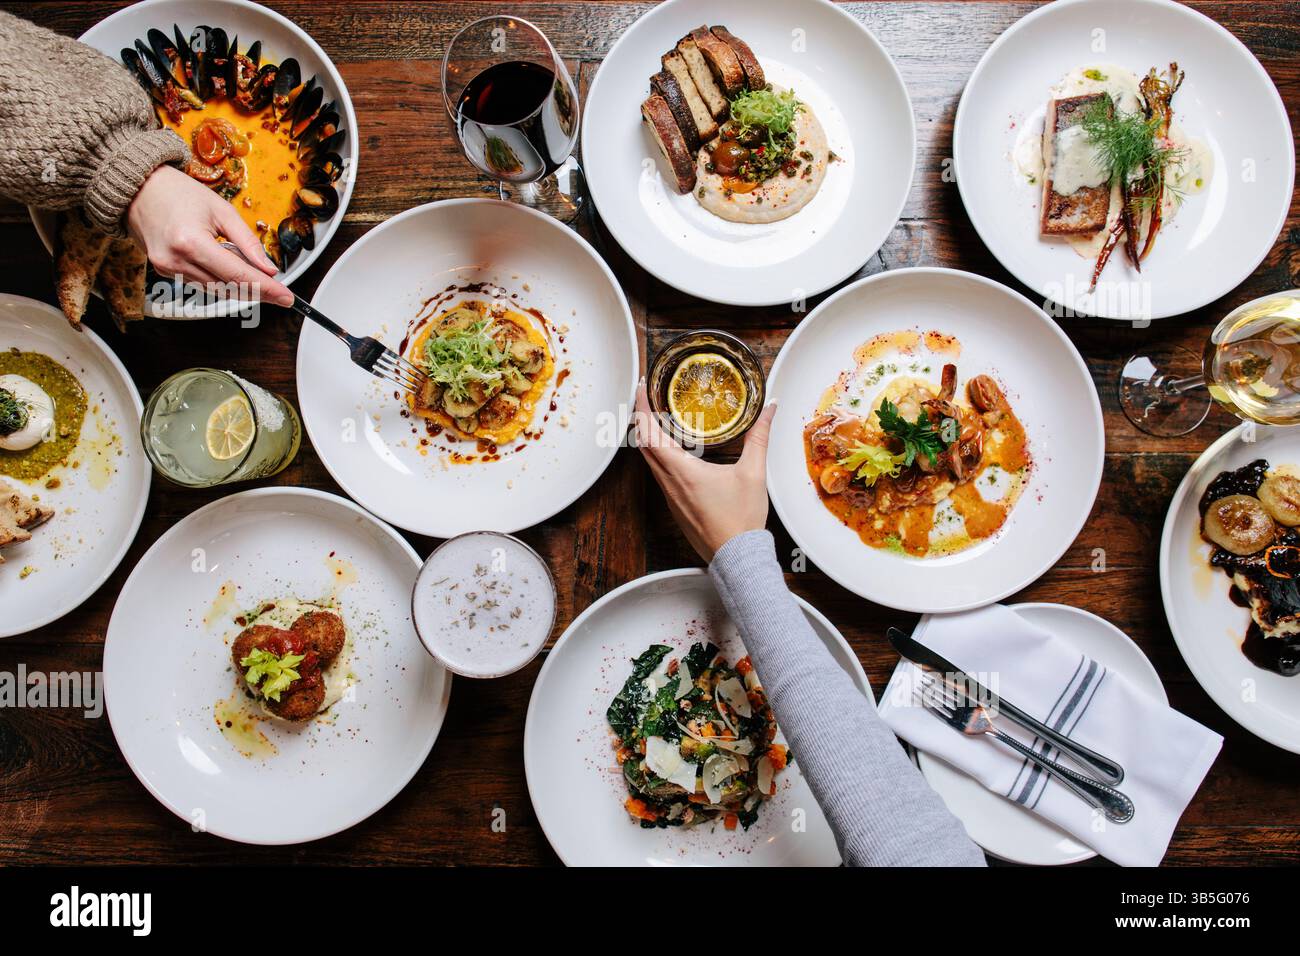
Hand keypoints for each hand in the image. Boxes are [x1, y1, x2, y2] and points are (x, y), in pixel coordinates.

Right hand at [126, 164, 293, 305]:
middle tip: (278, 288)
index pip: (238, 276)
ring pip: (217, 290)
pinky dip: (220, 280)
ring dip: (238, 285)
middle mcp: (176, 261)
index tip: (286, 298)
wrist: (139, 189)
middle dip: (257, 290)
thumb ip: (247, 242)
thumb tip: (269, 269)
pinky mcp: (164, 273)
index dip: (267, 290)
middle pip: (229, 288)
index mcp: (192, 243)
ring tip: (250, 269)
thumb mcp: (222, 210)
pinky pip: (202, 284)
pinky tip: (227, 266)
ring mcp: (167, 269)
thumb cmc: (178, 193)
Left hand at [634, 382, 776, 561]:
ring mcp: (669, 496)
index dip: (642, 407)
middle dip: (642, 417)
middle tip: (647, 396)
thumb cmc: (742, 520)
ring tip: (656, 417)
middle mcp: (669, 483)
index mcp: (682, 472)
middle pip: (643, 444)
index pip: (650, 433)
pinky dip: (658, 455)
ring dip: (648, 437)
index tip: (641, 387)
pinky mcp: (675, 506)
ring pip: (649, 460)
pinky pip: (658, 475)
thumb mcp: (753, 473)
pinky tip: (671, 451)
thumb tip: (770, 409)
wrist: (736, 558)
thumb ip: (759, 437)